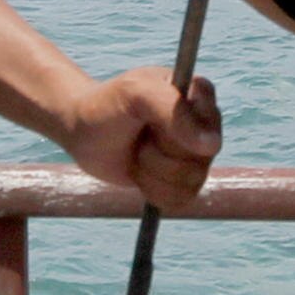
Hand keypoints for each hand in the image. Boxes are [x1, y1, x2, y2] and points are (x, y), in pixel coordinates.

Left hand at [58, 65, 223, 210]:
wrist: (83, 132)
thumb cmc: (108, 105)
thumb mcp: (134, 94)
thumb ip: (171, 109)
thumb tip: (211, 146)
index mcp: (199, 94)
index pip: (209, 128)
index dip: (178, 134)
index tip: (153, 122)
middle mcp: (204, 125)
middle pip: (200, 159)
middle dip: (158, 153)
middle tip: (141, 135)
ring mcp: (195, 155)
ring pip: (191, 182)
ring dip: (153, 173)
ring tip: (138, 153)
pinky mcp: (182, 181)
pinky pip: (181, 200)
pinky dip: (154, 192)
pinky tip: (140, 173)